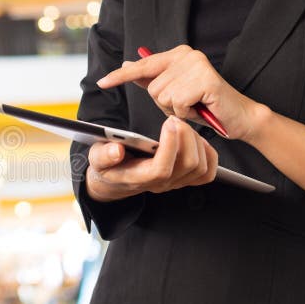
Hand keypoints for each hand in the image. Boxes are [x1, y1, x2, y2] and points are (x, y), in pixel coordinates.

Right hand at [86, 116, 217, 201]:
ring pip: (200, 167)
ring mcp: (174, 183)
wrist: (115, 179)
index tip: (168, 123)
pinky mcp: (184, 179)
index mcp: (138, 178)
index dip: (169, 146)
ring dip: (196, 142)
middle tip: (174, 119)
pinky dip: (208, 154)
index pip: (161, 169)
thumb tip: (116, 151)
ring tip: (181, 126)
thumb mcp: (96, 158)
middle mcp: (160, 184)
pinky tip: (196, 139)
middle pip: (187, 165)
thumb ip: (103, 155)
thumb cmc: (107, 165)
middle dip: (186, 137)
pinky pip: (207, 172)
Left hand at [97, 45, 263, 141]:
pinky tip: (200, 108)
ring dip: (176, 109)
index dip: (120, 77)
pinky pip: (177, 103)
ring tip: (194, 106)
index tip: (101, 83)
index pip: (142, 65)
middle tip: (186, 104)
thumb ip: (151, 79)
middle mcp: (186, 55)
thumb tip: (126, 65)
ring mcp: (196, 65)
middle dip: (165, 103)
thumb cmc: (204, 106)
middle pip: (152, 87)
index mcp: (178, 54)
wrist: (237, 117)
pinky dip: (186, 112)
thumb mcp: (173, 92)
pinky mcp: (204, 79)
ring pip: (162, 97)